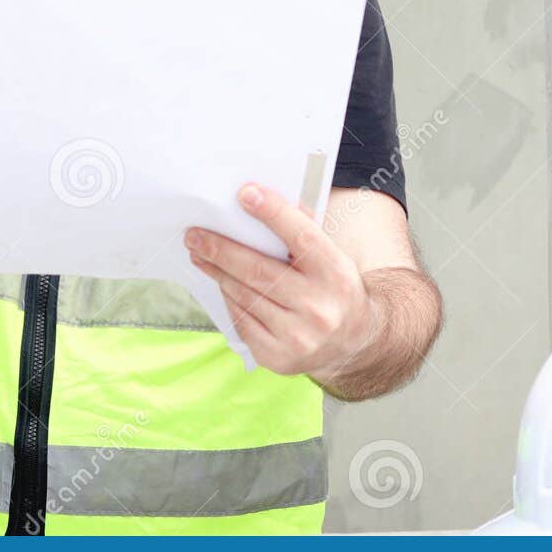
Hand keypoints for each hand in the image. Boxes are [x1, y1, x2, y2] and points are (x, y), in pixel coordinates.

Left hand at [185, 182, 380, 377]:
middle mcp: (319, 307)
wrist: (356, 340)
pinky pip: (242, 321)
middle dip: (220, 249)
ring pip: (244, 296)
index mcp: (335, 274)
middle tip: (195, 234)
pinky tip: (222, 284)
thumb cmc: (334, 286)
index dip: (273, 213)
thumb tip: (261, 200)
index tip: (244, 194)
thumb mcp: (332, 256)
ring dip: (217, 272)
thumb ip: (303, 230)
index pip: (302, 237)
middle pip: (258, 270)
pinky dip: (229, 299)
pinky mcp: (279, 357)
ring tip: (200, 255)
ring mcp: (298, 336)